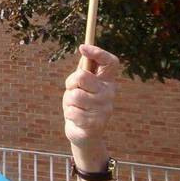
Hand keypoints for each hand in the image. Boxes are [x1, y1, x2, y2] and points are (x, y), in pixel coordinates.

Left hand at [63, 44, 119, 168]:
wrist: (83, 133)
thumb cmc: (80, 104)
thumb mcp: (80, 86)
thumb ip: (83, 70)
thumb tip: (83, 51)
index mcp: (107, 81)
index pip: (110, 62)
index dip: (98, 52)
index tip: (82, 47)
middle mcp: (109, 92)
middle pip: (82, 76)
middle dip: (70, 83)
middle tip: (73, 90)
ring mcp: (105, 108)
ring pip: (75, 95)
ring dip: (68, 102)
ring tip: (75, 107)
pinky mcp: (97, 123)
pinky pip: (72, 111)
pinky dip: (69, 114)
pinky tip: (77, 118)